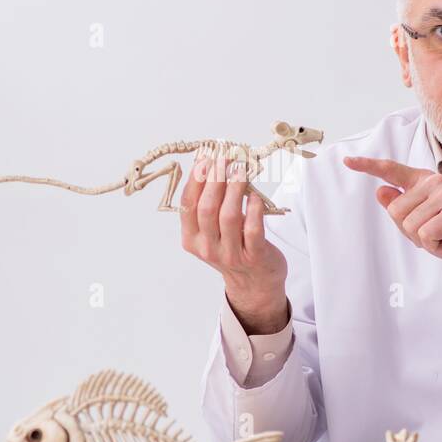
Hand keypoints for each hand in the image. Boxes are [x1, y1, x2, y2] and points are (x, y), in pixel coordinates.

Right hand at [179, 153, 288, 333]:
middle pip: (207, 208)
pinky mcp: (253, 257)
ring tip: (240, 169)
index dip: (195, 179)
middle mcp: (207, 248)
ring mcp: (230, 255)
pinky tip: (255, 195)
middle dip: (215, 180)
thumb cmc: (233, 248)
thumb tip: (212, 164)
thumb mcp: (211, 231)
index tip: (205, 158)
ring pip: (228, 217)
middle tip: (225, 159)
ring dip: (234, 189)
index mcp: (191, 239)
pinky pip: (253, 229)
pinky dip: (253, 209)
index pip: (187, 205)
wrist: (254, 283)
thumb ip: (208, 205)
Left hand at [343, 155, 441, 299]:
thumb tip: (380, 191)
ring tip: (441, 235)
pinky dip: (433, 245)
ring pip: (408, 225)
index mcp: (423, 182)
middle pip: (395, 211)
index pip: (391, 171)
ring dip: (422, 240)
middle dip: (409, 231)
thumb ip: (399, 207)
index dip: (367, 166)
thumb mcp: (417, 224)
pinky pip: (424, 234)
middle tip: (432, 232)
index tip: (347, 161)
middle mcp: (434, 182)